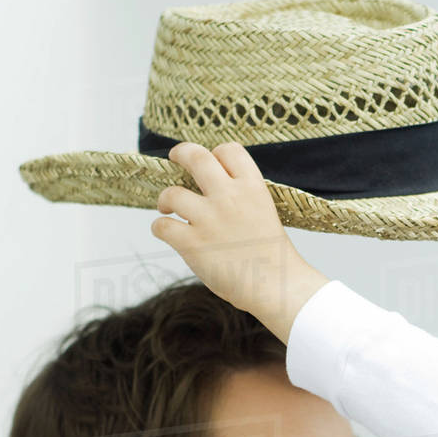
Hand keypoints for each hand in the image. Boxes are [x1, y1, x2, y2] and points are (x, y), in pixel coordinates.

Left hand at [151, 141, 328, 338]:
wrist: (277, 286)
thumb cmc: (273, 257)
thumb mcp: (265, 214)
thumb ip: (243, 200)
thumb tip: (215, 194)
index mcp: (253, 188)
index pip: (228, 150)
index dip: (215, 154)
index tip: (211, 164)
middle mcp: (230, 197)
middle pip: (195, 156)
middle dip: (181, 153)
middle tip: (176, 159)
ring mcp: (209, 219)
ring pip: (171, 193)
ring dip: (165, 199)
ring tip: (167, 208)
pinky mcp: (192, 243)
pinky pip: (161, 226)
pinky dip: (160, 228)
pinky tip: (167, 233)